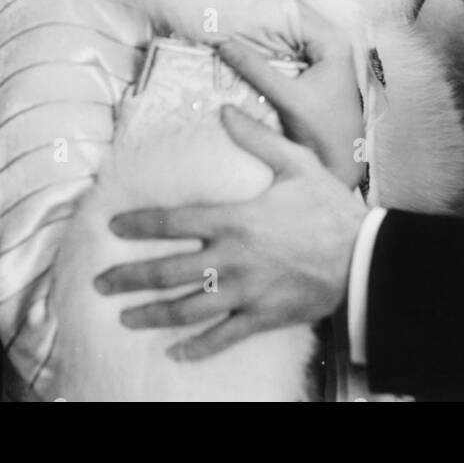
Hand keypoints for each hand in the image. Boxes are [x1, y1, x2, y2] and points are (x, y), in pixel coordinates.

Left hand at [97, 106, 365, 359]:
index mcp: (235, 219)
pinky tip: (176, 352)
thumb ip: (257, 137)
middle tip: (100, 283)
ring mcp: (246, 292)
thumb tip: (225, 110)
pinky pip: (223, 337)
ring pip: (187, 309)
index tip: (112, 227)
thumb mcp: (296, 162)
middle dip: (129, 278)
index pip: (173, 223)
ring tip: (125, 318)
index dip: (139, 224)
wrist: (363, 256)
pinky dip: (197, 347)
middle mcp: (232, 259)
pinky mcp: (262, 317)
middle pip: (167, 271)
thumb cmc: (329, 208)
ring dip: (152, 314)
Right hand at [215, 0, 365, 187]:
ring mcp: (322, 55)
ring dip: (258, 34)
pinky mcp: (313, 69)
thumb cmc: (323, 131)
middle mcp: (331, 42)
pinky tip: (241, 51)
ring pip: (285, 35)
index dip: (261, 8)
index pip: (293, 11)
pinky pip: (285, 51)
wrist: (341, 163)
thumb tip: (224, 45)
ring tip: (227, 30)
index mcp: (333, 42)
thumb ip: (257, 69)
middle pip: (288, 20)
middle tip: (223, 16)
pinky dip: (264, 50)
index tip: (230, 8)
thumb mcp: (289, 98)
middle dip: (257, 19)